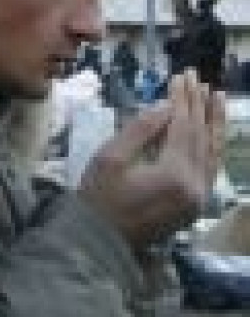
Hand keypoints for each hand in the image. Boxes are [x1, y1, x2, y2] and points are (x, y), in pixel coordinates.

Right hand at [78, 70, 227, 246]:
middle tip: (197, 78)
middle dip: (199, 105)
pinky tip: (213, 132)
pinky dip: (213, 147)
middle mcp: (195, 187)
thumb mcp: (111, 158)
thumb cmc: (98, 197)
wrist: (100, 242)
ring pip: (213, 154)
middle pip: (202, 137)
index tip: (180, 75)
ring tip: (216, 97)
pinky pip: (211, 170)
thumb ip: (141, 129)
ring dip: (214, 123)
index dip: (183, 99)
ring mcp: (198, 199)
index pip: (184, 127)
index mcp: (174, 174)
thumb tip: (167, 106)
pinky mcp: (195, 206)